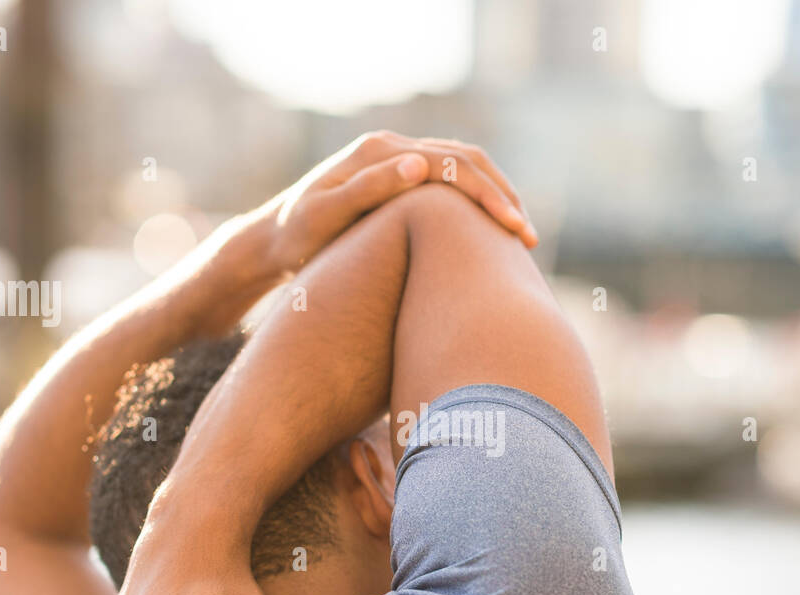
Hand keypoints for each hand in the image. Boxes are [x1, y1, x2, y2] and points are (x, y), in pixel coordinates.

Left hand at [263, 130, 536, 273]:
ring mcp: (394, 161)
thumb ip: (370, 190)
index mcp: (379, 154)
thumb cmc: (295, 238)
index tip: (514, 229)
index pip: (451, 166)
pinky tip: (491, 229)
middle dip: (502, 196)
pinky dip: (477, 200)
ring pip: (462, 167)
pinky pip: (448, 181)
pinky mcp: (396, 179)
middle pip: (465, 161)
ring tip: (520, 234)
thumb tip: (420, 165)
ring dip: (495, 196)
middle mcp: (390, 149)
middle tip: (527, 237)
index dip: (488, 196)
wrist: (271, 240)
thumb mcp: (325, 216)